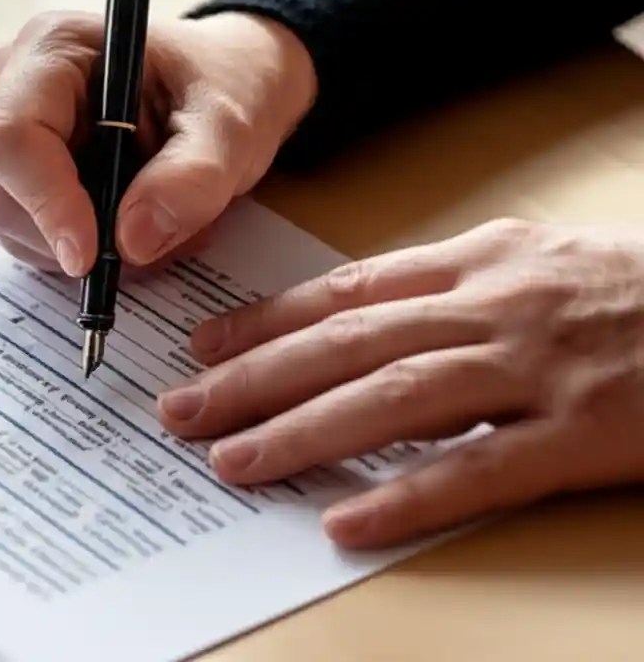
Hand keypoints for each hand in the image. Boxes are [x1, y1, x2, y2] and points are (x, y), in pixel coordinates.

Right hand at [0, 11, 315, 275]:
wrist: (224, 91)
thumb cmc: (222, 85)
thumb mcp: (229, 123)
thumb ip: (192, 176)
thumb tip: (133, 241)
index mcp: (53, 48)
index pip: (13, 137)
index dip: (45, 201)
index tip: (90, 255)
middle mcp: (11, 89)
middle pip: (4, 191)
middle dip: (77, 234)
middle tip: (158, 241)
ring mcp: (11, 139)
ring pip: (16, 227)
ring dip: (90, 249)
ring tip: (164, 225)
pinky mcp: (21, 181)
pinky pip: (34, 240)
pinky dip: (89, 251)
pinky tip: (139, 226)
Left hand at [158, 218, 643, 548]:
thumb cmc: (630, 288)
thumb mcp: (533, 258)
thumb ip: (446, 280)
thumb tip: (352, 309)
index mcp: (480, 262)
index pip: (347, 292)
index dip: (267, 321)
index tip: (204, 347)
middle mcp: (495, 307)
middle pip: (349, 344)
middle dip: (256, 380)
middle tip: (180, 412)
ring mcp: (538, 369)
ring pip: (396, 397)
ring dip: (304, 431)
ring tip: (233, 462)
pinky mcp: (585, 433)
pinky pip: (481, 470)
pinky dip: (408, 495)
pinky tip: (346, 520)